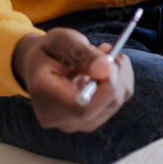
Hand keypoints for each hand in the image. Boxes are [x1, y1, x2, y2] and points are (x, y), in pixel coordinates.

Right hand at [12, 28, 134, 132]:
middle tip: (108, 47)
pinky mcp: (91, 119)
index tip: (110, 61)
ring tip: (104, 53)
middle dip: (117, 73)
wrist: (41, 66)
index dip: (107, 87)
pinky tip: (107, 66)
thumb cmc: (50, 50)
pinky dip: (121, 79)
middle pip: (105, 105)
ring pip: (116, 101)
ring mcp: (75, 123)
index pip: (84, 108)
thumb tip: (105, 70)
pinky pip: (118, 99)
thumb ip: (81, 53)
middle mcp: (58, 118)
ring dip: (120, 73)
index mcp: (44, 96)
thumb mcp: (60, 40)